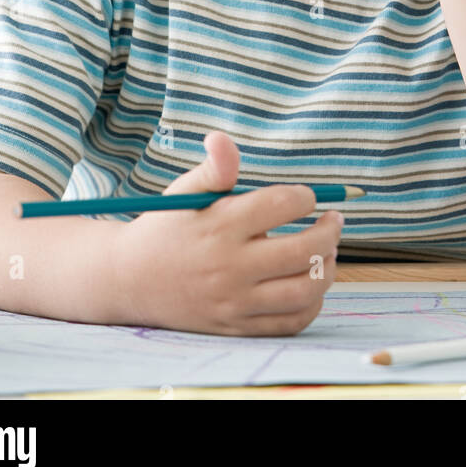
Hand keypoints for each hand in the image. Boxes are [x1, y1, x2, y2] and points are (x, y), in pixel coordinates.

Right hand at [113, 130, 342, 335]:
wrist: (130, 280)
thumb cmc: (167, 227)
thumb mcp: (185, 191)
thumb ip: (213, 167)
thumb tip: (222, 138)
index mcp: (220, 226)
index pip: (283, 205)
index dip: (306, 196)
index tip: (308, 196)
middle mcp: (229, 267)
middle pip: (304, 250)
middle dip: (330, 232)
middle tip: (334, 221)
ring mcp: (234, 302)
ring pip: (305, 290)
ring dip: (328, 268)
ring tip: (329, 252)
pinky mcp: (236, 327)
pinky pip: (290, 323)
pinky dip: (312, 304)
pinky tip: (312, 283)